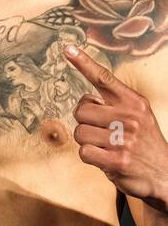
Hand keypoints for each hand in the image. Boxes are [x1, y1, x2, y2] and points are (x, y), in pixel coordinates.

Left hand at [67, 44, 167, 212]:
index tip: (68, 49)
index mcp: (134, 103)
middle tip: (104, 133)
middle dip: (86, 123)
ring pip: (79, 133)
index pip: (104, 79)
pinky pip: (83, 152)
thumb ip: (114, 105)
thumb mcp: (138, 117)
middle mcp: (130, 118)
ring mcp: (124, 139)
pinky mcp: (117, 160)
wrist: (164, 176)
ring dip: (88, 142)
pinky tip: (106, 159)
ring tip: (108, 147)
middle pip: (80, 111)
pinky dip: (90, 157)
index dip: (84, 63)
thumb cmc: (143, 144)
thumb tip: (85, 99)